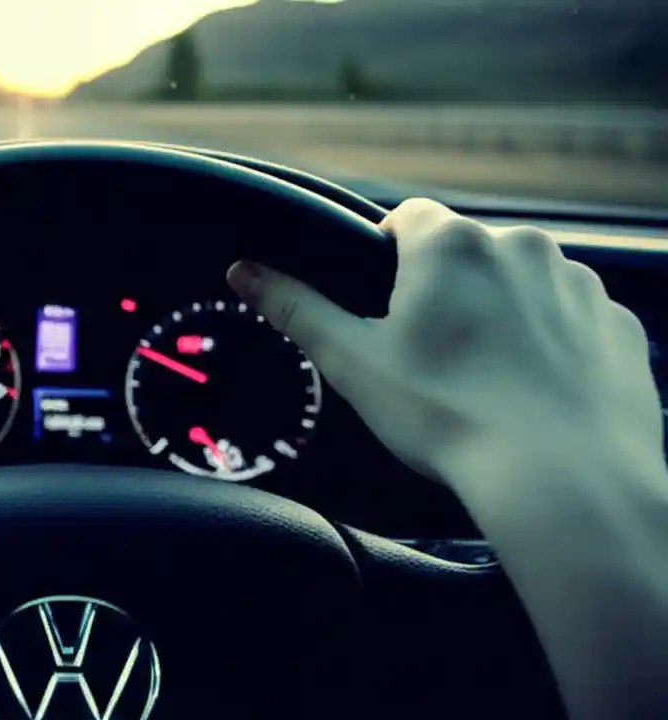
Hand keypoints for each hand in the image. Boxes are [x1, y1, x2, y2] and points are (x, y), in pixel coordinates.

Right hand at [227, 198, 661, 488]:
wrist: (564, 479)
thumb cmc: (450, 418)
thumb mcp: (353, 364)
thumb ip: (296, 308)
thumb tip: (243, 272)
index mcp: (451, 245)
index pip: (406, 220)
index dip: (386, 260)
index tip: (385, 311)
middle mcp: (522, 247)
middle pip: (464, 256)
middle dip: (444, 295)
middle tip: (427, 361)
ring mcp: (580, 285)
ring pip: (520, 287)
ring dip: (499, 317)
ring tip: (482, 385)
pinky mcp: (618, 327)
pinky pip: (571, 323)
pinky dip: (550, 348)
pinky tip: (529, 397)